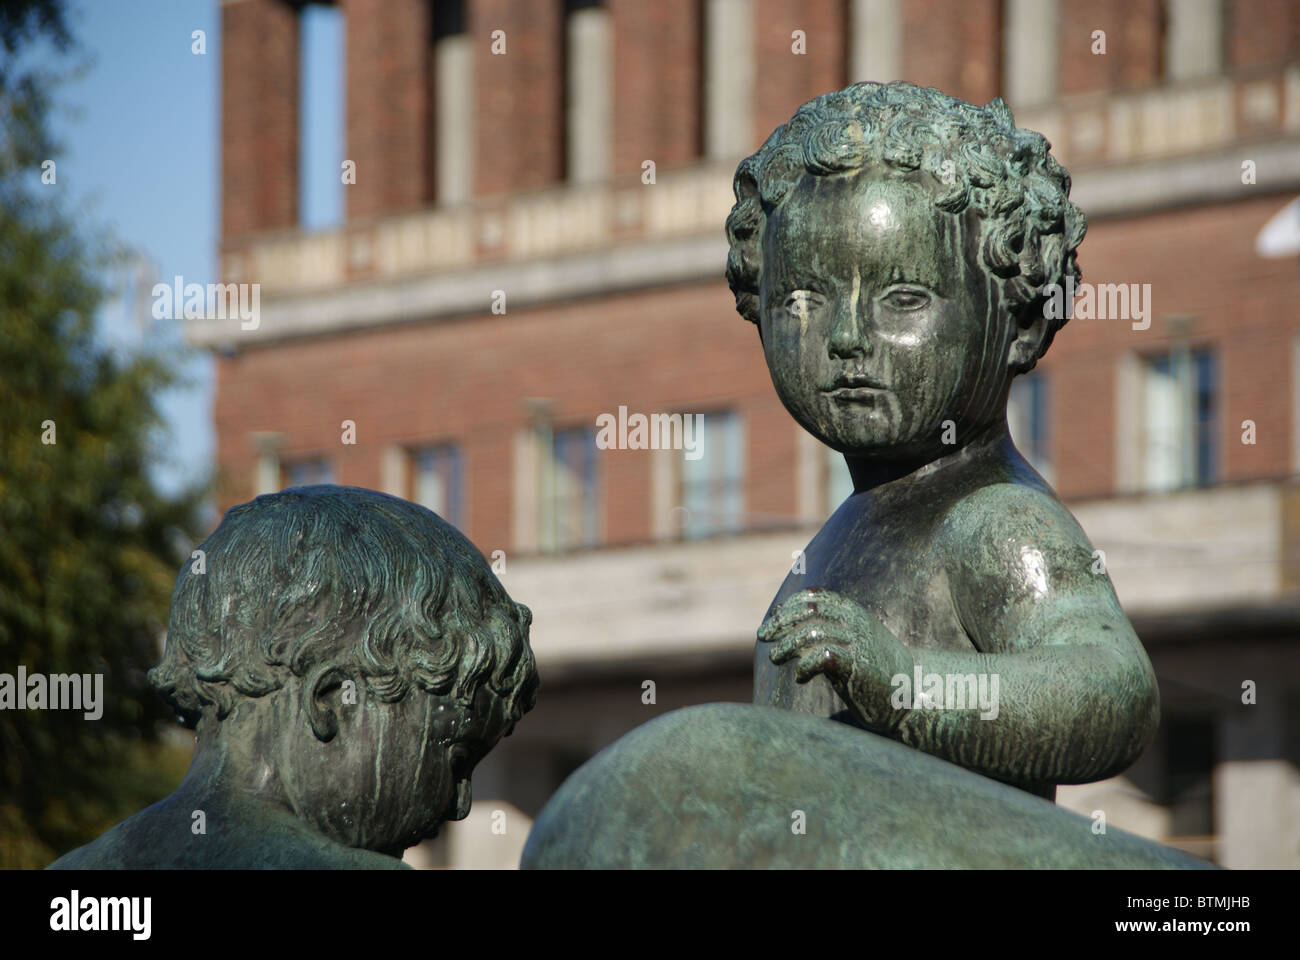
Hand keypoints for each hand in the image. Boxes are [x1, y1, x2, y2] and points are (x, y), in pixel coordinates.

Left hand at [757, 588, 913, 733]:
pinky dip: (804, 666)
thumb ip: (820, 626)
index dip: (788, 607)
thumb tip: (779, 612)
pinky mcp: (859, 666)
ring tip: (776, 658)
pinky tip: (801, 677)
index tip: (771, 624)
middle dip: (781, 623)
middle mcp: (856, 623)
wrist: (910, 697)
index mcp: (854, 612)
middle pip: (810, 611)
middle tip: (763, 637)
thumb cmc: (873, 668)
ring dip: (787, 646)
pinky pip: (823, 657)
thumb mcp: (848, 640)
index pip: (815, 596)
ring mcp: (859, 643)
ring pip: (811, 634)